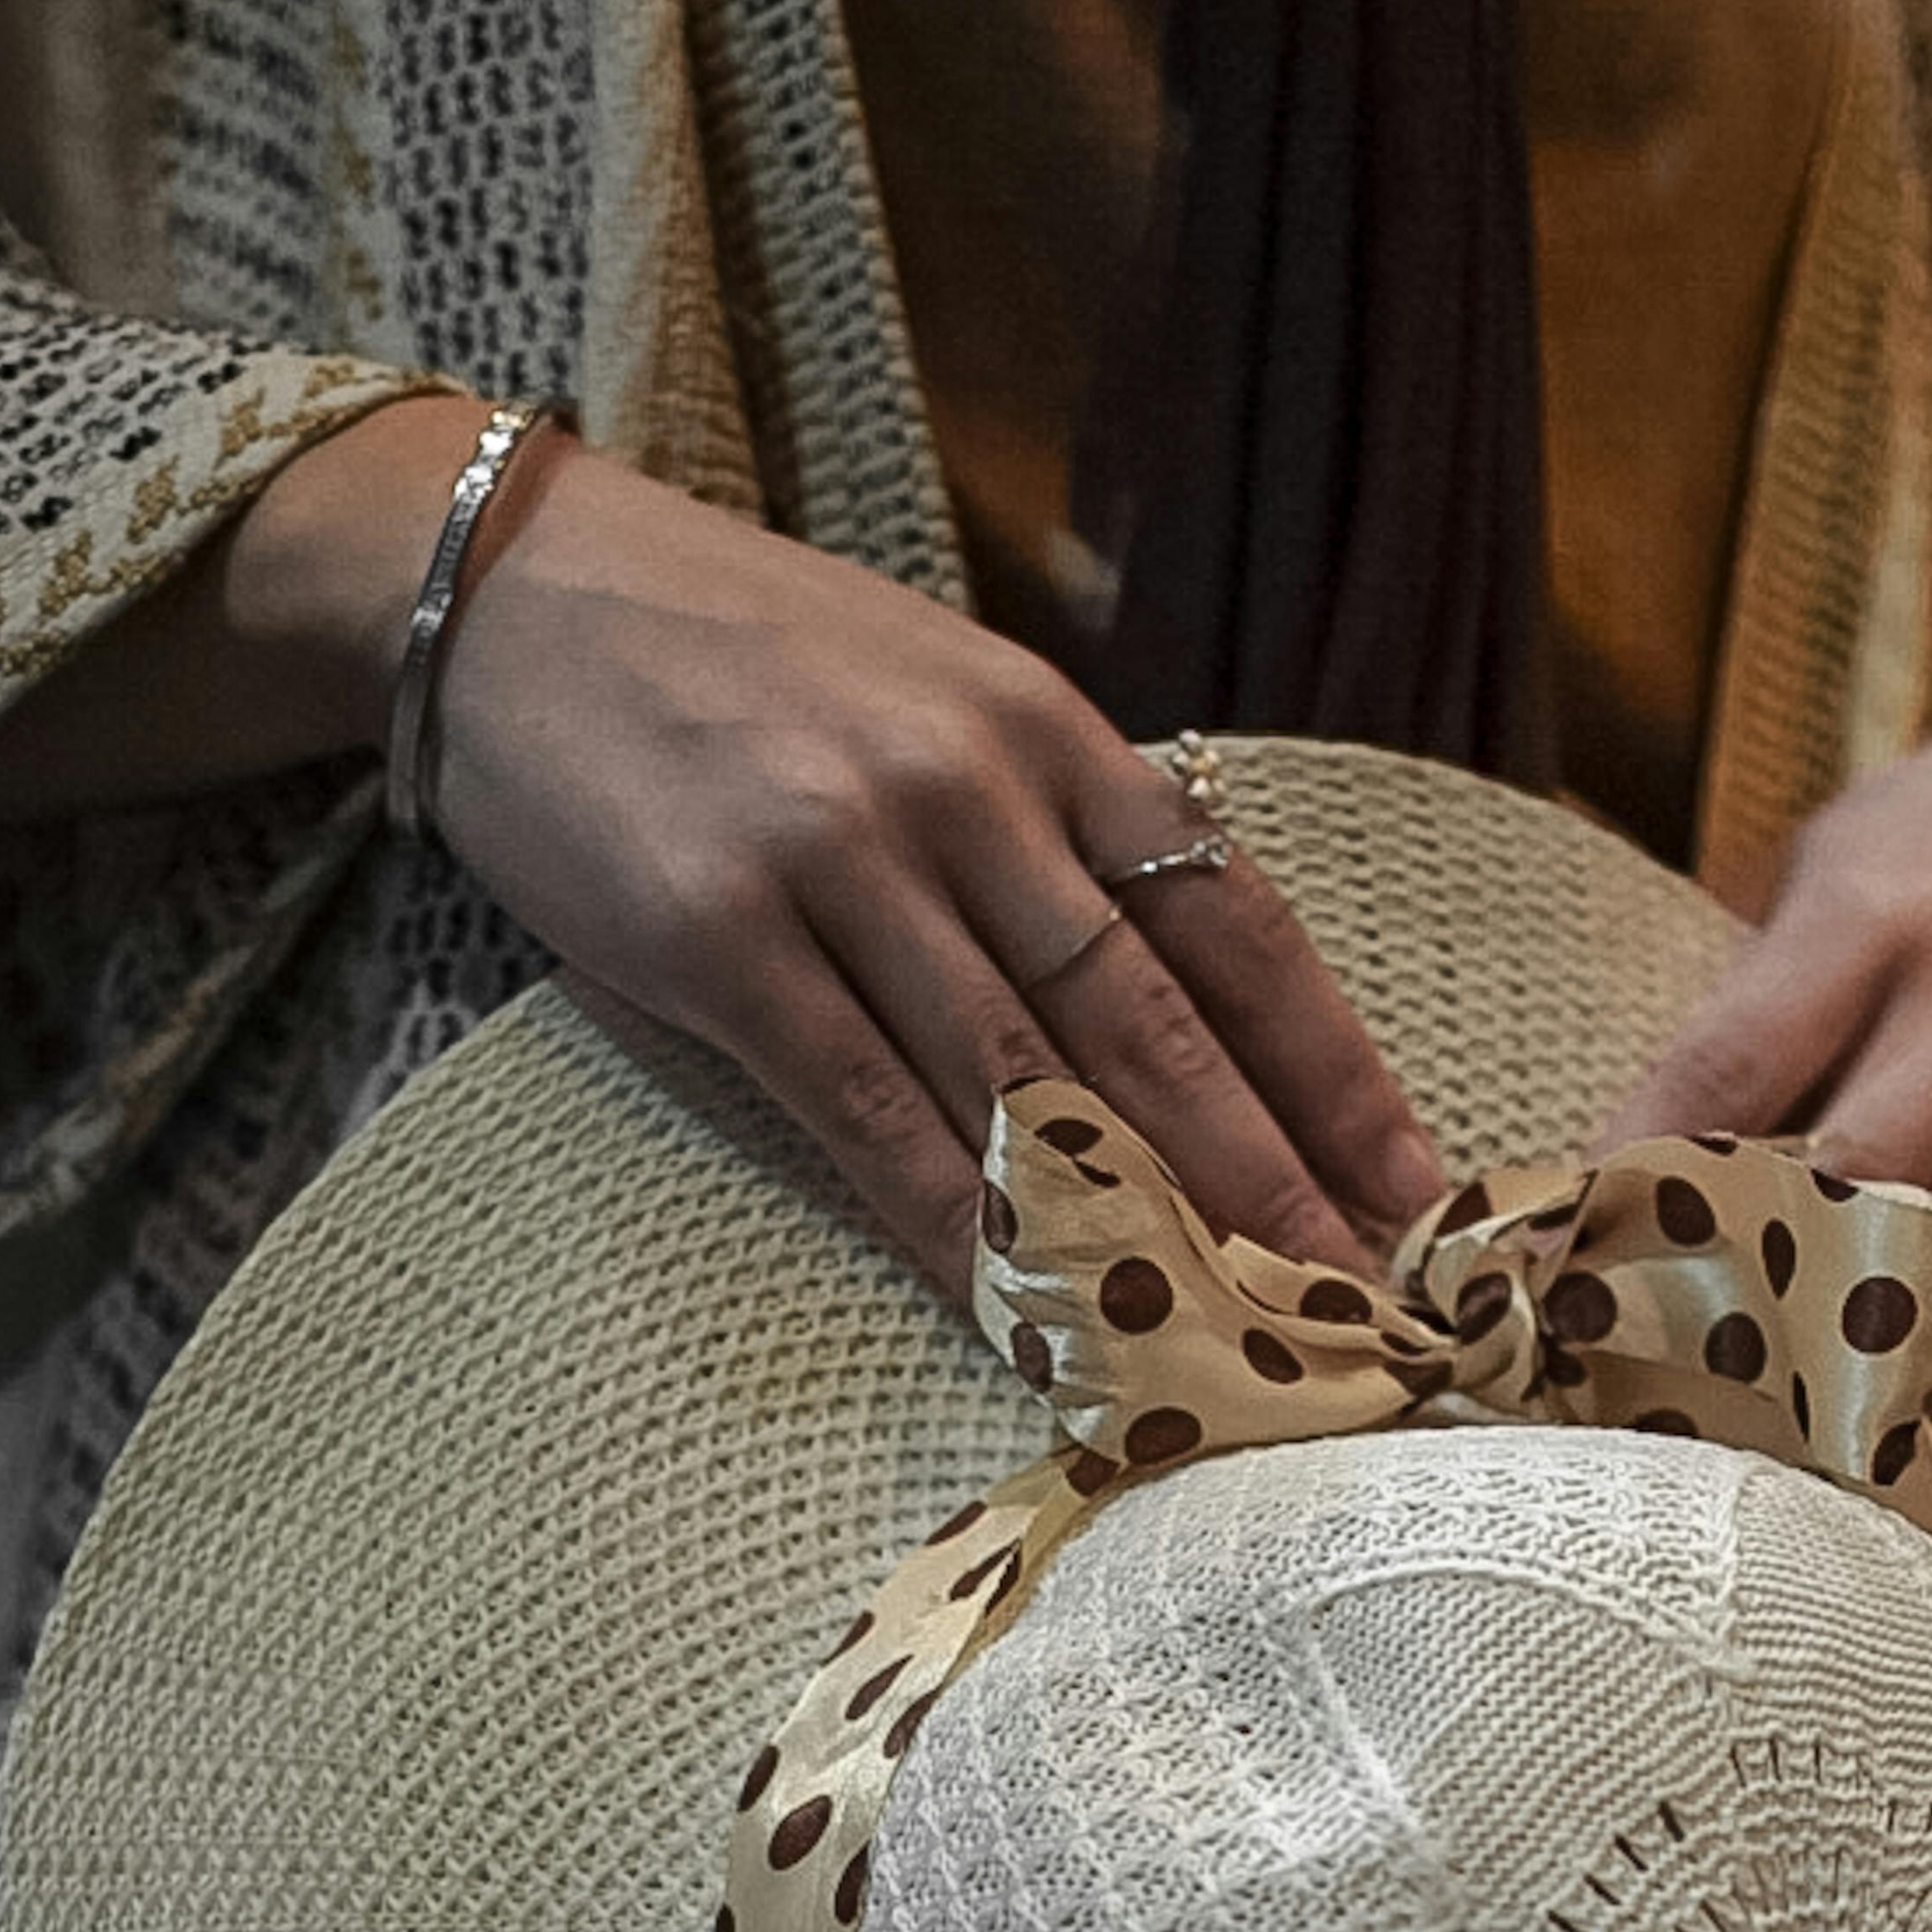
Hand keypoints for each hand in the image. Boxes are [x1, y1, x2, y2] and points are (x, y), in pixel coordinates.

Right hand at [430, 444, 1444, 1294]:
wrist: (514, 591)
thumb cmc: (738, 654)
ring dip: (1131, 1227)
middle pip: (1150, 1020)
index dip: (1332, 1067)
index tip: (1417, 1185)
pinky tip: (1023, 1311)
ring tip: (1224, 1340)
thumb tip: (1172, 991)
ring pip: (1021, 1081)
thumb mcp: (932, 693)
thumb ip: (1046, 824)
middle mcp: (965, 794)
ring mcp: (842, 866)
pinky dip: (956, 1225)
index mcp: (1042, 732)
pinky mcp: (721, 941)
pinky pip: (865, 1115)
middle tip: (1360, 1306)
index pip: (1229, 920)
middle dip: (1269, 1176)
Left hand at [1601, 717, 1931, 1504]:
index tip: (1551, 1279)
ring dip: (1871, 1374)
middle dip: (1749, 1294)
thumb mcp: (1803, 883)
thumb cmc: (1900, 856)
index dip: (1638, 1180)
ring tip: (1782, 1483)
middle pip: (1858, 1177)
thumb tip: (1602, 1186)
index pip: (1733, 1071)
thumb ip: (1734, 1021)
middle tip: (1651, 1402)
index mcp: (1871, 922)